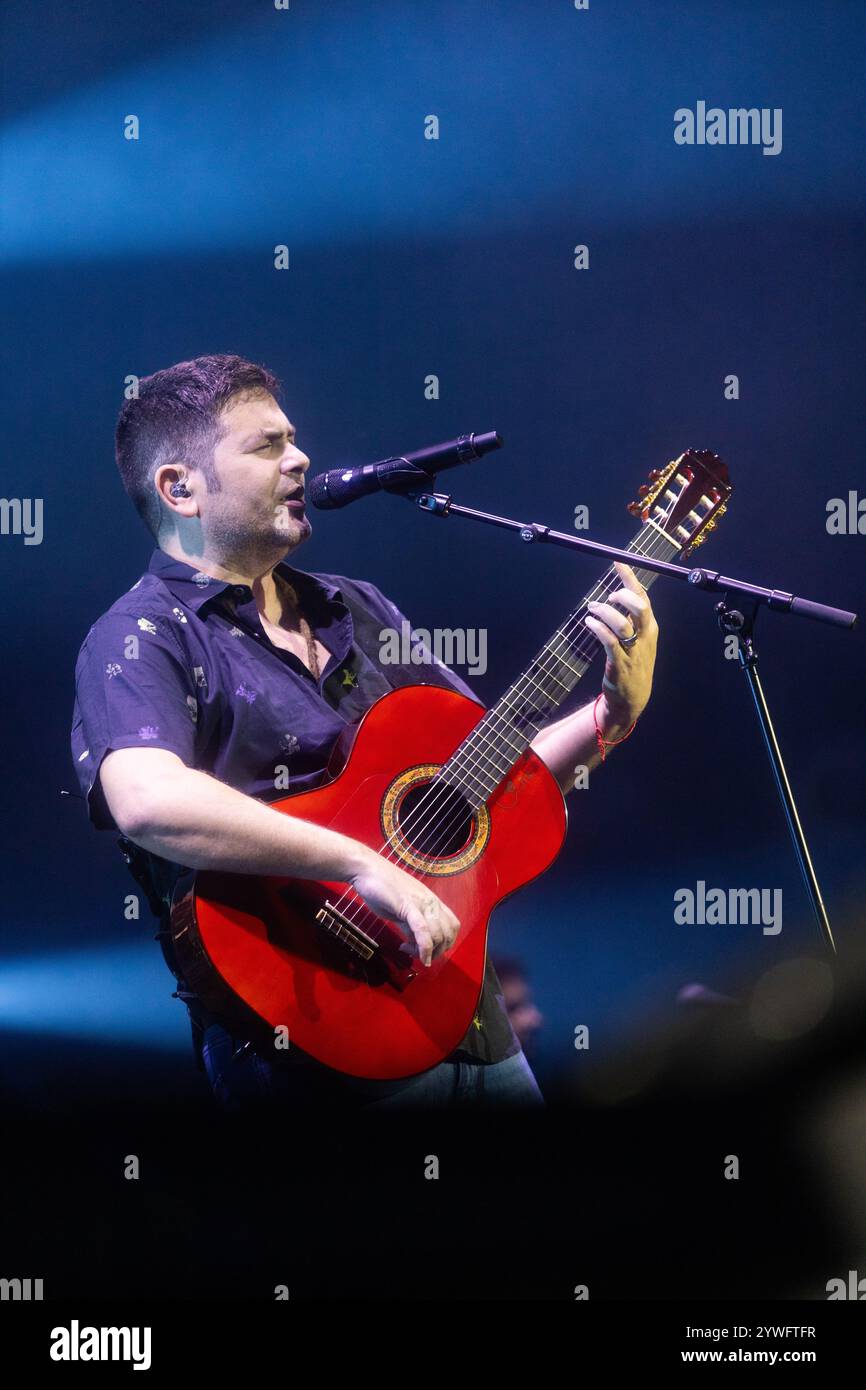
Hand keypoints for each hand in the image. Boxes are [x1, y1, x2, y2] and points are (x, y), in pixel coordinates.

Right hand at [347, 850, 459, 966]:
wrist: (367, 868)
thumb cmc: (381, 887)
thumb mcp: (400, 910)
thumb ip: (409, 925)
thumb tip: (414, 942)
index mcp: (431, 901)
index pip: (452, 926)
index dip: (444, 943)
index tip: (427, 950)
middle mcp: (431, 901)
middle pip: (449, 933)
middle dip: (438, 951)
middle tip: (419, 955)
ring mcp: (421, 902)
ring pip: (438, 934)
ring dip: (429, 952)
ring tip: (410, 952)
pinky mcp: (408, 905)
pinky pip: (422, 930)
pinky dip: (425, 948)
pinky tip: (421, 958)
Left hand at [583, 562, 658, 728]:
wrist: (633, 697)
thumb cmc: (633, 662)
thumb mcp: (639, 638)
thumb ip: (631, 617)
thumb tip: (619, 594)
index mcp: (650, 627)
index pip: (643, 597)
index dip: (630, 578)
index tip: (618, 562)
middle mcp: (645, 637)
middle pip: (640, 608)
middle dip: (623, 596)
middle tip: (608, 596)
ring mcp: (634, 651)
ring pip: (623, 625)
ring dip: (606, 613)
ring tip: (592, 609)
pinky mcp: (620, 664)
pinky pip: (610, 643)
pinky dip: (599, 629)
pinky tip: (589, 623)